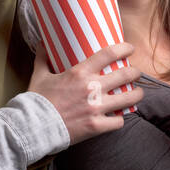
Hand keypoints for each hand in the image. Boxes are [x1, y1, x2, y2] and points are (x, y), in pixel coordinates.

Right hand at [29, 42, 143, 143]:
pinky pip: (118, 121)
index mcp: (79, 73)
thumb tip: (41, 42)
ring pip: (129, 98)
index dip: (124, 48)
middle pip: (126, 75)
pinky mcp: (96, 126)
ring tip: (137, 93)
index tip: (130, 48)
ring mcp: (96, 108)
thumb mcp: (38, 75)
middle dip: (135, 72)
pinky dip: (120, 119)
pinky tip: (119, 116)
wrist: (32, 127)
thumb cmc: (36, 100)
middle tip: (135, 72)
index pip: (109, 54)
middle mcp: (92, 88)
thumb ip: (43, 58)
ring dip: (137, 94)